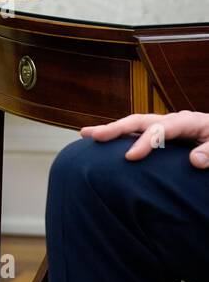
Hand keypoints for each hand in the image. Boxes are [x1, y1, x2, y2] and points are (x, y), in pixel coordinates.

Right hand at [82, 111, 208, 166]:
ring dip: (111, 129)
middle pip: (139, 120)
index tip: (129, 157)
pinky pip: (138, 132)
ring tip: (86, 135)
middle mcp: (171, 120)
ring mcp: (165, 125)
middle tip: (92, 136)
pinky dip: (120, 136)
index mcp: (187, 121)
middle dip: (115, 128)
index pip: (160, 129)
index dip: (144, 142)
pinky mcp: (162, 133)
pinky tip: (104, 142)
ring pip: (134, 125)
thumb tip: (194, 161)